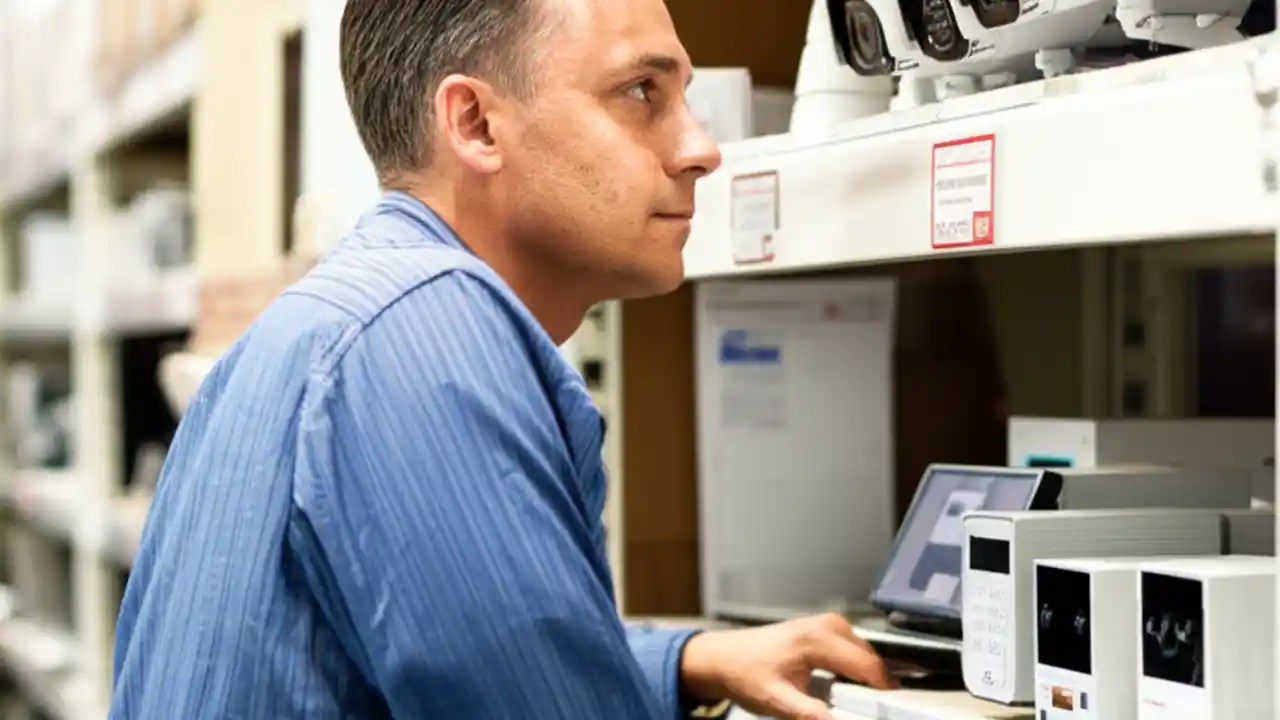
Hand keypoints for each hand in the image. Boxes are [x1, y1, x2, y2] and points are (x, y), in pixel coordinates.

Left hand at [679, 613, 896, 719]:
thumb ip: (812, 715)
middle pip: (871, 658)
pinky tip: (844, 685)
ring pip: (865, 653)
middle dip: (876, 685)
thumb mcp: (778, 702)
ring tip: (856, 700)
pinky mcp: (823, 628)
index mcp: (817, 640)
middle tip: (871, 710)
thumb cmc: (744, 673)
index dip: (884, 692)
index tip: (887, 711)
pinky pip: (853, 648)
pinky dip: (855, 667)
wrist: (723, 657)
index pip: (869, 666)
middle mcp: (826, 625)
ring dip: (866, 676)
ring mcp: (826, 623)